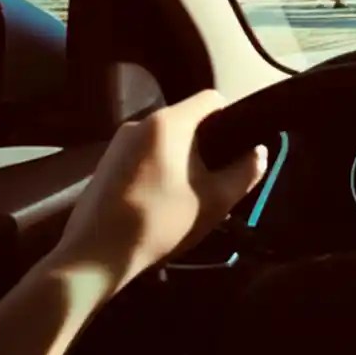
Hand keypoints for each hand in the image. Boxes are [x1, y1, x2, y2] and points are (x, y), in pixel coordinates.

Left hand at [52, 90, 266, 287]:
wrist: (96, 255)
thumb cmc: (161, 222)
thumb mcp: (215, 201)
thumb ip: (245, 172)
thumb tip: (259, 152)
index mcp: (169, 123)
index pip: (212, 99)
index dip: (232, 118)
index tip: (237, 150)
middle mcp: (141, 122)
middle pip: (188, 120)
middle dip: (206, 145)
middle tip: (216, 179)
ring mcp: (118, 141)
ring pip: (165, 139)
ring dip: (182, 159)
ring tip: (187, 194)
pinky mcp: (105, 161)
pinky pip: (144, 153)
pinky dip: (159, 168)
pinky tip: (159, 201)